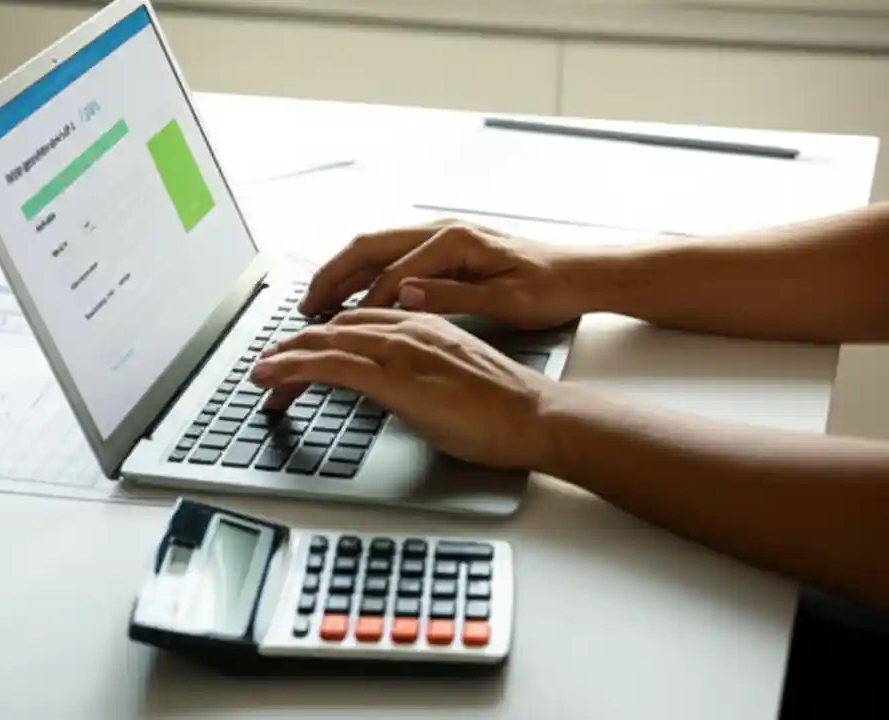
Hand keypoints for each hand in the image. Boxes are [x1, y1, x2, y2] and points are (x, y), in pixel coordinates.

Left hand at [250, 309, 557, 469]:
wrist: (536, 417)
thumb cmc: (504, 407)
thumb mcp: (450, 379)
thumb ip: (417, 374)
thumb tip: (391, 391)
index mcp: (422, 324)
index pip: (355, 323)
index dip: (320, 340)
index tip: (298, 360)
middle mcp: (407, 328)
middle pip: (333, 329)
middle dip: (294, 350)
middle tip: (268, 372)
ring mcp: (401, 350)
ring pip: (325, 341)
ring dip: (284, 358)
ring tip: (259, 376)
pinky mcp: (396, 378)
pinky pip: (331, 365)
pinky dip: (294, 368)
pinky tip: (273, 378)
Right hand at [299, 220, 588, 329]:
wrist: (584, 272)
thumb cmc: (552, 287)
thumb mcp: (506, 300)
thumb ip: (452, 296)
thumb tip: (404, 293)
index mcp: (455, 241)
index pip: (392, 274)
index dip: (361, 305)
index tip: (337, 332)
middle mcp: (443, 230)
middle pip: (368, 248)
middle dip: (332, 278)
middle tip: (304, 309)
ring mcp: (442, 236)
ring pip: (375, 249)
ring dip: (343, 274)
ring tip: (317, 303)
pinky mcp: (446, 248)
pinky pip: (391, 256)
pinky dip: (364, 274)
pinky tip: (354, 297)